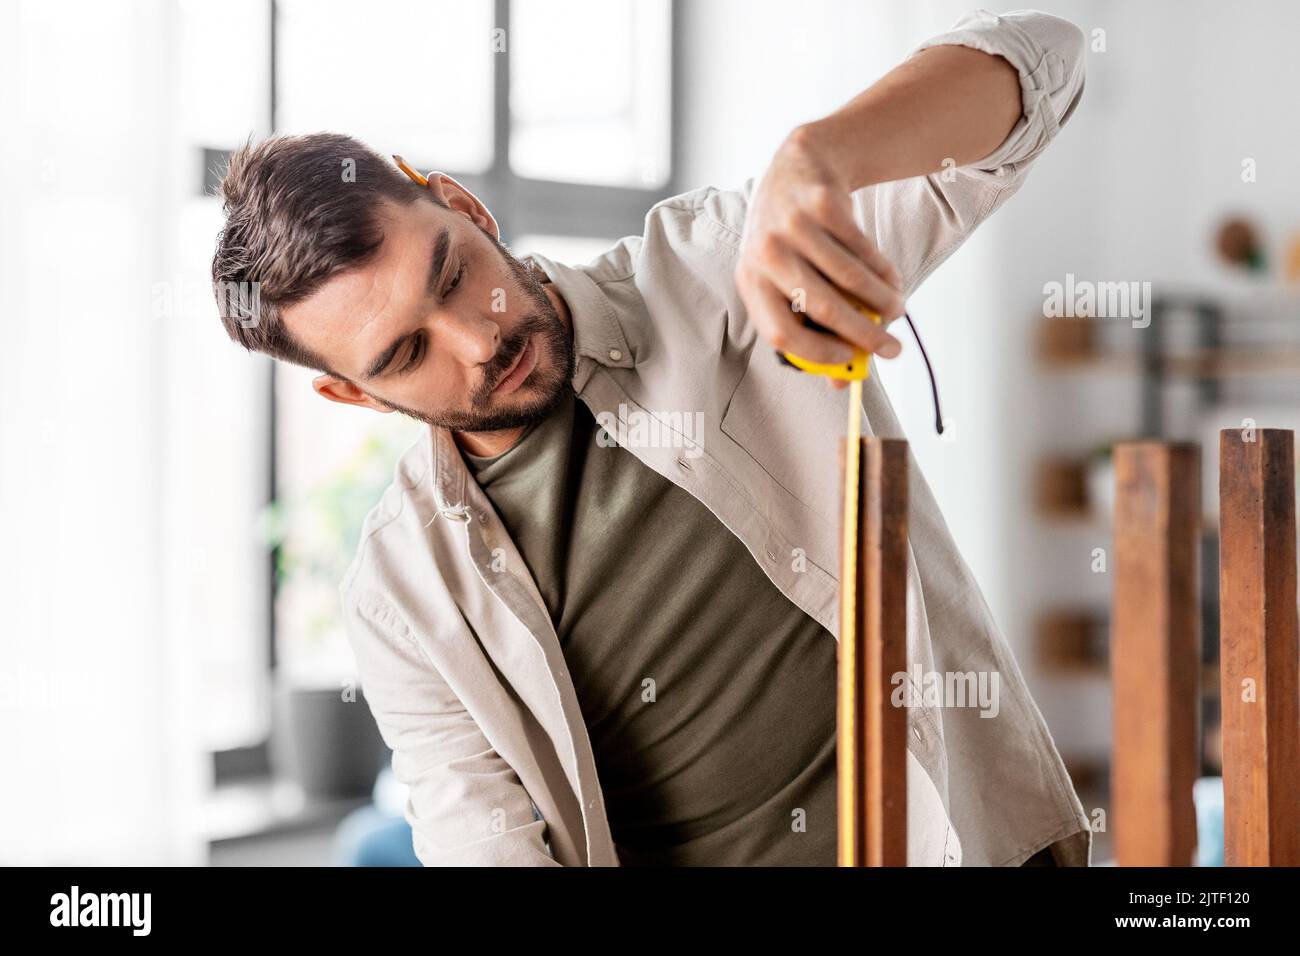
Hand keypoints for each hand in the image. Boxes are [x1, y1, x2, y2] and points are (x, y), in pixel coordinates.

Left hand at [734, 124, 905, 389]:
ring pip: (849, 278)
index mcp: (749, 281)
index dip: (816, 353)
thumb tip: (841, 382)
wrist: (799, 166)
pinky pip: (863, 248)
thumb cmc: (793, 240)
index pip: (779, 332)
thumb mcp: (785, 278)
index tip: (848, 363)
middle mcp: (766, 254)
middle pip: (821, 308)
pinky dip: (883, 270)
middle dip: (863, 335)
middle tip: (892, 350)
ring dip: (882, 301)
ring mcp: (793, 226)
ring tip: (897, 310)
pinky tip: (891, 280)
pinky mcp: (823, 203)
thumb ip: (810, 327)